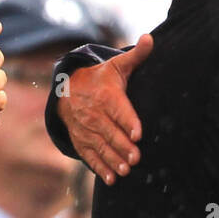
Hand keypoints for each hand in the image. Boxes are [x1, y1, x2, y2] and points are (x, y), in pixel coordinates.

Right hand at [58, 35, 151, 184]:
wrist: (68, 90)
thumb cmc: (101, 79)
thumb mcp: (116, 66)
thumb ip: (135, 57)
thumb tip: (150, 38)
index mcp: (105, 95)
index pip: (118, 109)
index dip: (128, 121)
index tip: (138, 133)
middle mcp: (93, 114)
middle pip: (109, 131)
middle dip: (122, 145)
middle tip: (136, 158)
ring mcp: (85, 129)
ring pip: (100, 146)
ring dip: (112, 160)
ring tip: (125, 170)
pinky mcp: (81, 141)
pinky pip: (89, 155)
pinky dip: (99, 168)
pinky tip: (111, 179)